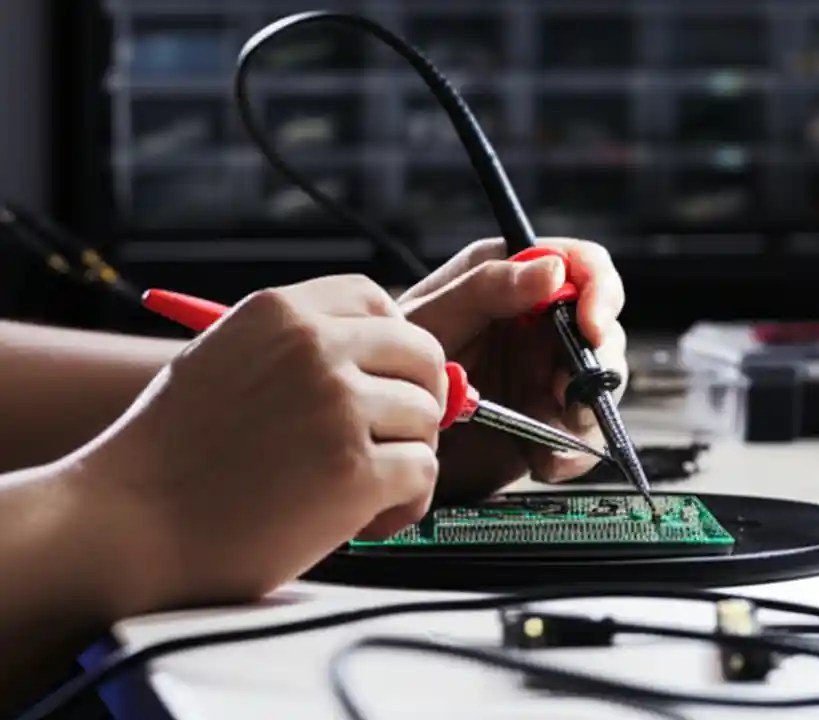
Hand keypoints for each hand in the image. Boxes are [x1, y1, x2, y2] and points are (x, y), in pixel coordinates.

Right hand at [69, 275, 447, 613]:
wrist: (125, 525)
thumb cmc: (171, 455)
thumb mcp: (224, 360)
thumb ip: (298, 351)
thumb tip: (385, 365)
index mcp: (280, 312)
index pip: (378, 302)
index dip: (395, 346)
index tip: (383, 382)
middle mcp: (314, 348)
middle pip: (421, 355)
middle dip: (416, 400)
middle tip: (387, 442)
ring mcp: (338, 407)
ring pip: (428, 418)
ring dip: (406, 458)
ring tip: (360, 491)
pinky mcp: (355, 471)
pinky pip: (424, 474)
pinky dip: (406, 504)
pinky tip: (365, 522)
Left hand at [398, 238, 626, 502]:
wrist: (380, 437)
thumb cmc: (390, 365)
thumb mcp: (432, 320)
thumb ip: (489, 287)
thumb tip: (553, 269)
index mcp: (515, 282)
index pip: (583, 268)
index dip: (599, 292)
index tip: (591, 325)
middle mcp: (540, 325)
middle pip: (604, 329)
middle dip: (597, 362)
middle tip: (568, 392)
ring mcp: (548, 374)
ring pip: (602, 384)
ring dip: (583, 411)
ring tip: (545, 429)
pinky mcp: (549, 421)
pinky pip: (584, 436)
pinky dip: (570, 452)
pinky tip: (539, 458)